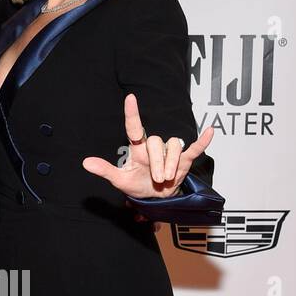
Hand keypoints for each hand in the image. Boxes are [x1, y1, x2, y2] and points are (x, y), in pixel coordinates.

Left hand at [82, 92, 213, 200]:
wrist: (156, 197)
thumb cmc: (138, 184)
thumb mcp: (120, 180)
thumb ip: (105, 170)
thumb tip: (85, 163)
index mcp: (137, 148)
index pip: (134, 127)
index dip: (132, 113)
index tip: (130, 98)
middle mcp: (153, 146)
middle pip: (156, 143)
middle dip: (158, 164)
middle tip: (157, 180)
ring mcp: (169, 151)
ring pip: (174, 146)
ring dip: (172, 164)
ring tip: (168, 179)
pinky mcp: (184, 159)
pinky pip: (194, 148)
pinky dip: (202, 141)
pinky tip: (210, 131)